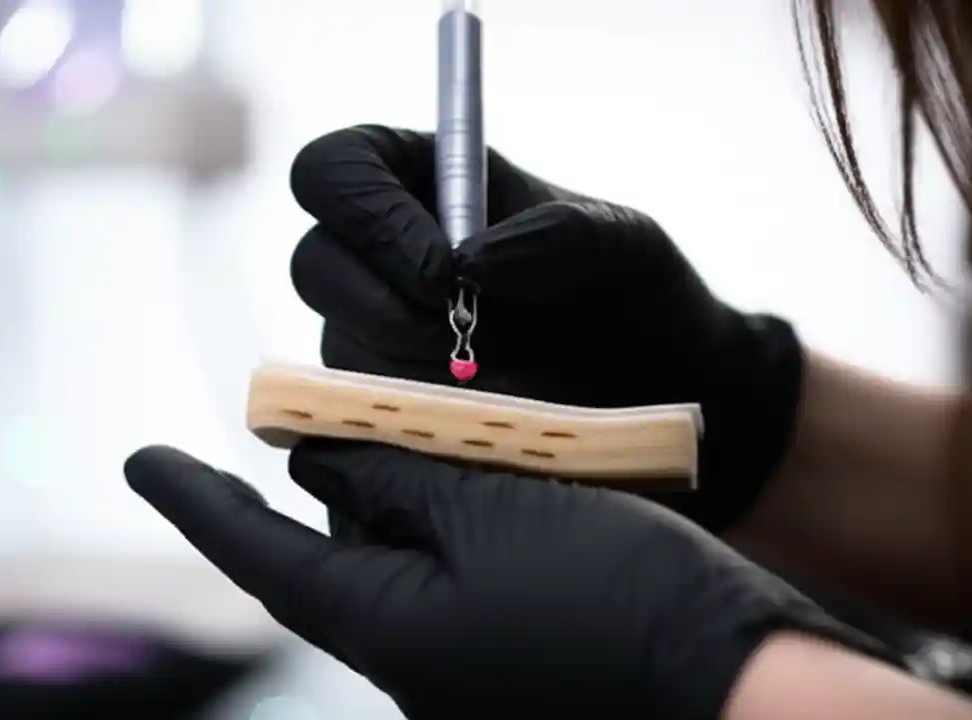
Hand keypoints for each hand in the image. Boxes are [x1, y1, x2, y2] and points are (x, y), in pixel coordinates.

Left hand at [124, 440, 902, 718]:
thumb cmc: (617, 594)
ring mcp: (468, 664)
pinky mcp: (517, 652)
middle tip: (314, 407)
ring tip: (414, 424)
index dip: (198, 503)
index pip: (263, 558)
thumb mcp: (494, 513)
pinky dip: (455, 517)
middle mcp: (414, 660)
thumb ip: (396, 475)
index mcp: (388, 632)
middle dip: (327, 477)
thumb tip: (321, 456)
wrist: (745, 684)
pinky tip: (485, 473)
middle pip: (338, 551)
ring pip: (404, 556)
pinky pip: (457, 574)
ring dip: (403, 487)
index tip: (139, 459)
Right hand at [288, 125, 803, 531]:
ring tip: (495, 387)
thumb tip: (471, 259)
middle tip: (462, 339)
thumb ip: (562, 234)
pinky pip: (356, 421)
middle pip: (313, 262)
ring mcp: (376, 339)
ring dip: (402, 372)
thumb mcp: (627, 248)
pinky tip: (479, 432)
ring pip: (332, 350)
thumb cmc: (638, 300)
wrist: (658, 399)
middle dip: (379, 303)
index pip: (336, 169)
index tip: (442, 267)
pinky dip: (410, 426)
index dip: (366, 209)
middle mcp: (383, 259)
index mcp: (426, 183)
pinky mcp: (385, 412)